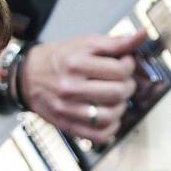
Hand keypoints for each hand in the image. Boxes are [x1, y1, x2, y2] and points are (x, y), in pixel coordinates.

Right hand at [20, 30, 147, 145]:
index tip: (125, 64)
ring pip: (111, 115)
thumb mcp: (84, 43)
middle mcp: (70, 87)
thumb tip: (142, 35)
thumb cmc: (59, 59)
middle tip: (122, 81)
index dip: (129, 66)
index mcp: (75, 63)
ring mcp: (69, 109)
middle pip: (117, 93)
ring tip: (116, 98)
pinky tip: (110, 116)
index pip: (119, 70)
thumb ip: (115, 42)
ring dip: (121, 107)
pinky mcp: (68, 126)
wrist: (28, 77)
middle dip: (127, 86)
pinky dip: (111, 128)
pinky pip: (100, 135)